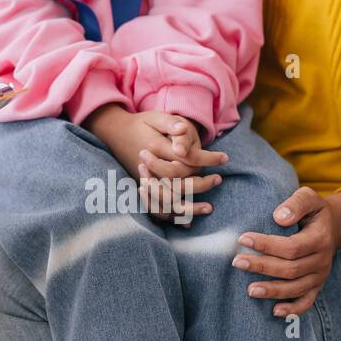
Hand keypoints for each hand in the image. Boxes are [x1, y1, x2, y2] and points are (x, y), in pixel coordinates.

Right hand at [86, 105, 222, 224]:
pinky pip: (157, 210)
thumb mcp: (155, 118)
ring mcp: (144, 182)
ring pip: (168, 202)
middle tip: (218, 178)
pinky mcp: (143, 190)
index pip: (185, 162)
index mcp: (154, 152)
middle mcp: (149, 170)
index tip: (225, 158)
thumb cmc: (139, 124)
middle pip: (178, 185)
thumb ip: (170, 124)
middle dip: (201, 185)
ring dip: (190, 207)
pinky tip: (188, 222)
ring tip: (210, 207)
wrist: (116, 132)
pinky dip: (172, 217)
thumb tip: (184, 129)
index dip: (207, 160)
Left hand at [234, 186, 338, 317]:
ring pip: (296, 288)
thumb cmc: (312, 210)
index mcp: (320, 239)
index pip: (291, 247)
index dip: (267, 245)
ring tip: (249, 290)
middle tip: (237, 262)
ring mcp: (320, 275)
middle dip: (263, 267)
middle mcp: (322, 260)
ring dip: (273, 290)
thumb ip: (296, 203)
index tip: (243, 238)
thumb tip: (279, 216)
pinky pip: (307, 301)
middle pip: (291, 269)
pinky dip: (293, 309)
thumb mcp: (308, 197)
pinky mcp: (317, 285)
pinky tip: (274, 312)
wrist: (333, 225)